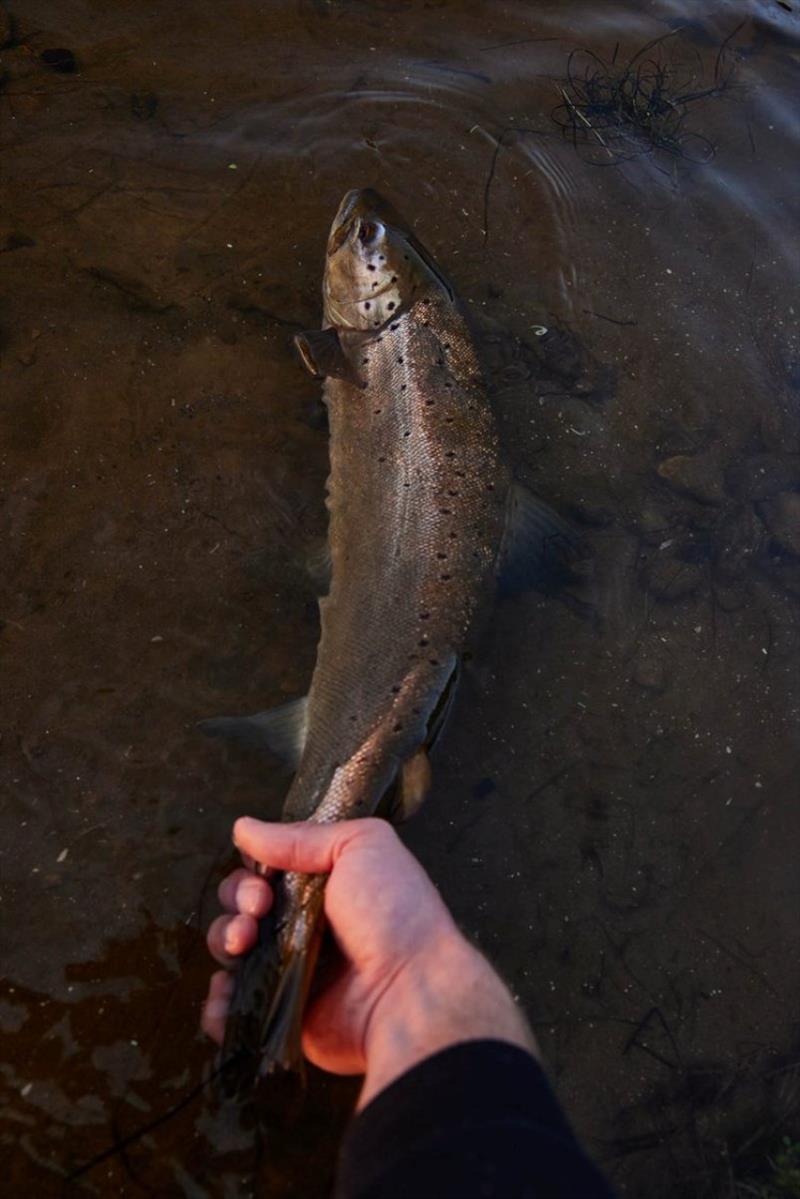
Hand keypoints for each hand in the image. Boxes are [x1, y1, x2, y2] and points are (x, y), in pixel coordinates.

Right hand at [203, 816, 536, 1106]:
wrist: (410, 991)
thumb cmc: (394, 912)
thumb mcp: (361, 846)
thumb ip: (302, 836)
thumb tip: (244, 828)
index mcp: (324, 887)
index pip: (268, 870)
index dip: (254, 870)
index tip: (263, 879)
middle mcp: (304, 927)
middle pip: (244, 906)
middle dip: (238, 901)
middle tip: (259, 909)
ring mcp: (291, 972)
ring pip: (233, 951)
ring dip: (225, 940)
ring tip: (243, 945)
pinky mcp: (282, 1014)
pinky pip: (235, 1007)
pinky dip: (219, 1001)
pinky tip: (227, 990)